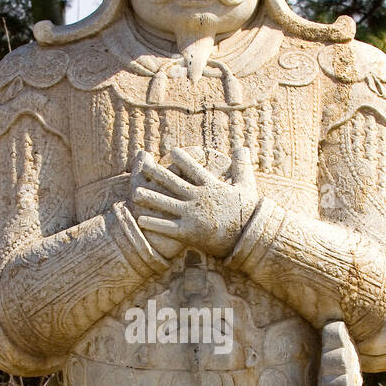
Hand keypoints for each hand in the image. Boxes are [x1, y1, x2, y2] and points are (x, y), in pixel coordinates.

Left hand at [131, 146, 258, 258]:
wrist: (248, 238)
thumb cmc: (249, 213)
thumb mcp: (247, 186)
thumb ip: (242, 166)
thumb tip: (242, 147)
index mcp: (211, 186)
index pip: (194, 168)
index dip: (182, 159)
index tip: (171, 151)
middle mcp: (198, 198)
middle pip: (173, 183)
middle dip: (157, 174)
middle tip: (145, 167)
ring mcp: (192, 215)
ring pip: (166, 203)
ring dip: (150, 197)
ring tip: (136, 193)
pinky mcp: (189, 232)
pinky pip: (167, 227)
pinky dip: (154, 223)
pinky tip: (141, 219)